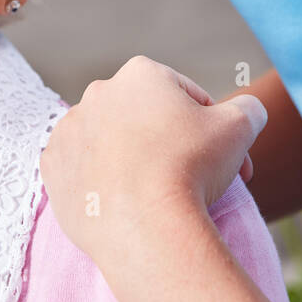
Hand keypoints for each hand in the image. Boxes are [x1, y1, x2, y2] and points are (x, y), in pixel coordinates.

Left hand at [40, 55, 267, 261]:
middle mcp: (97, 93)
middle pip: (146, 119)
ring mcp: (69, 131)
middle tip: (196, 178)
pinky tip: (124, 202)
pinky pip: (82, 171)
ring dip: (133, 160)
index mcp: (140, 74)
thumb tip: (249, 110)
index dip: (212, 127)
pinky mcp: (52, 168)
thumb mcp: (240, 128)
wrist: (144, 226)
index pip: (186, 96)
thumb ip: (248, 108)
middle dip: (172, 143)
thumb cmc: (192, 168)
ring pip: (112, 143)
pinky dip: (102, 183)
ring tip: (158, 193)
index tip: (225, 159)